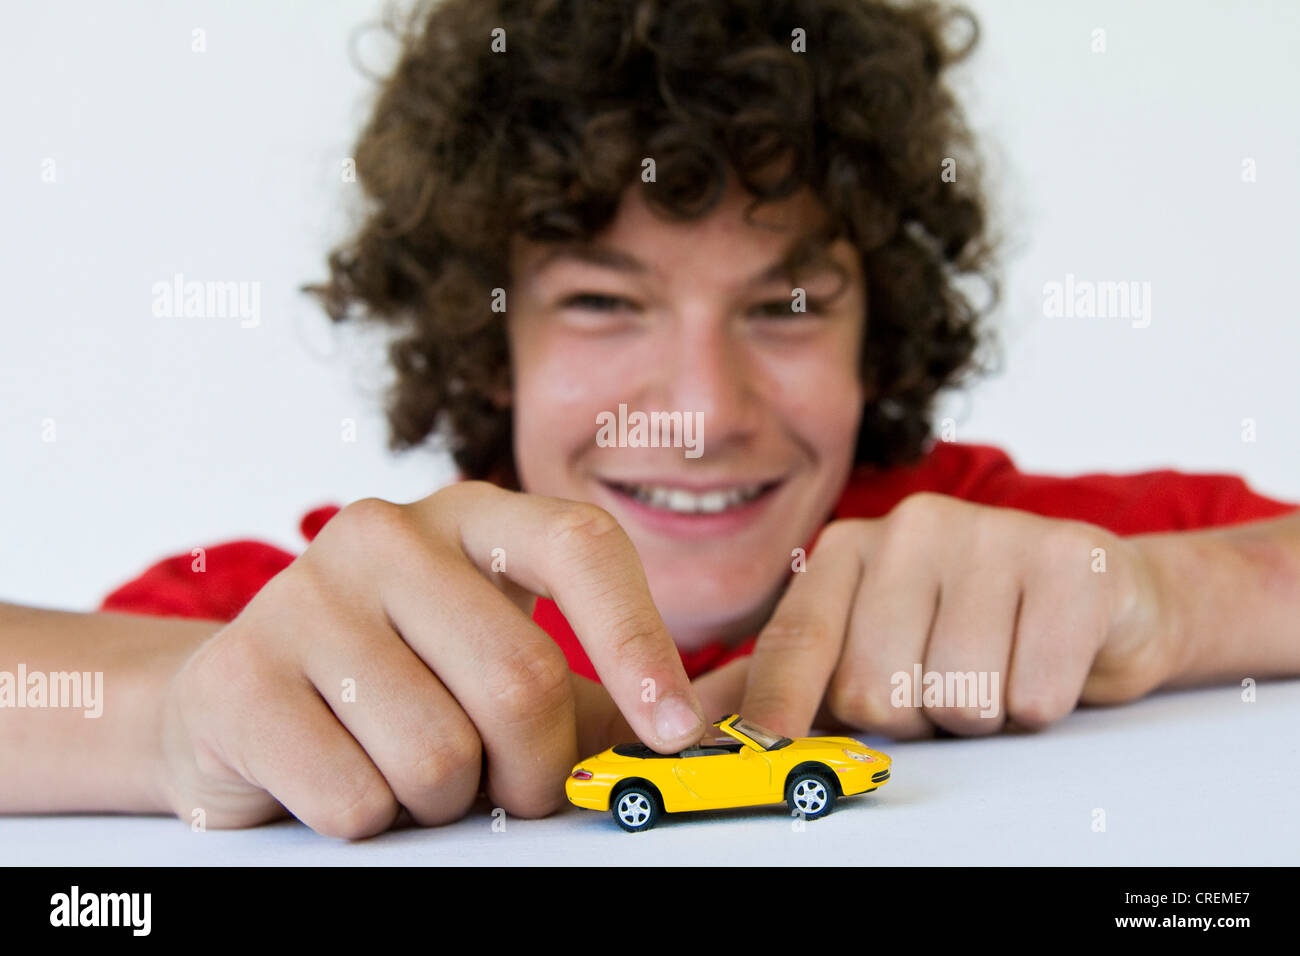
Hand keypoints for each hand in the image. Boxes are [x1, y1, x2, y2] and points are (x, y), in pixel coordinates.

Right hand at [156, 483, 706, 836]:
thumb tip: (733, 715)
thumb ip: (616, 687)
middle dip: (531, 770)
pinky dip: (370, 823)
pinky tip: (339, 776)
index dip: (639, 642)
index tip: (676, 731)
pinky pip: (355, 797)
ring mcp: (302, 594)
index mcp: (472, 516)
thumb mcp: (514, 670)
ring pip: (438, 756)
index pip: (582, 547)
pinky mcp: (239, 677)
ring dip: (443, 802)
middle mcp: (387, 533)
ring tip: (407, 770)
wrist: (247, 705)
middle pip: (519, 681)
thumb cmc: (407, 687)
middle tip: (507, 789)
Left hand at [739, 492, 1172, 738]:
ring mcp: (992, 535)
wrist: (1096, 594)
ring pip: (956, 702)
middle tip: (942, 684)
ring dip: (981, 715)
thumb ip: (786, 680)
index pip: (797, 638)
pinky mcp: (1071, 563)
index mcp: (850, 549)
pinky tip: (1045, 659)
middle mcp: (912, 527)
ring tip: (997, 668)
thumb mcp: (870, 644)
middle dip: (912, 718)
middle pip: (875, 690)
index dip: (777, 707)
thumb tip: (694, 729)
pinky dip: (1040, 705)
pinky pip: (1032, 696)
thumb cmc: (971, 626)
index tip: (761, 755)